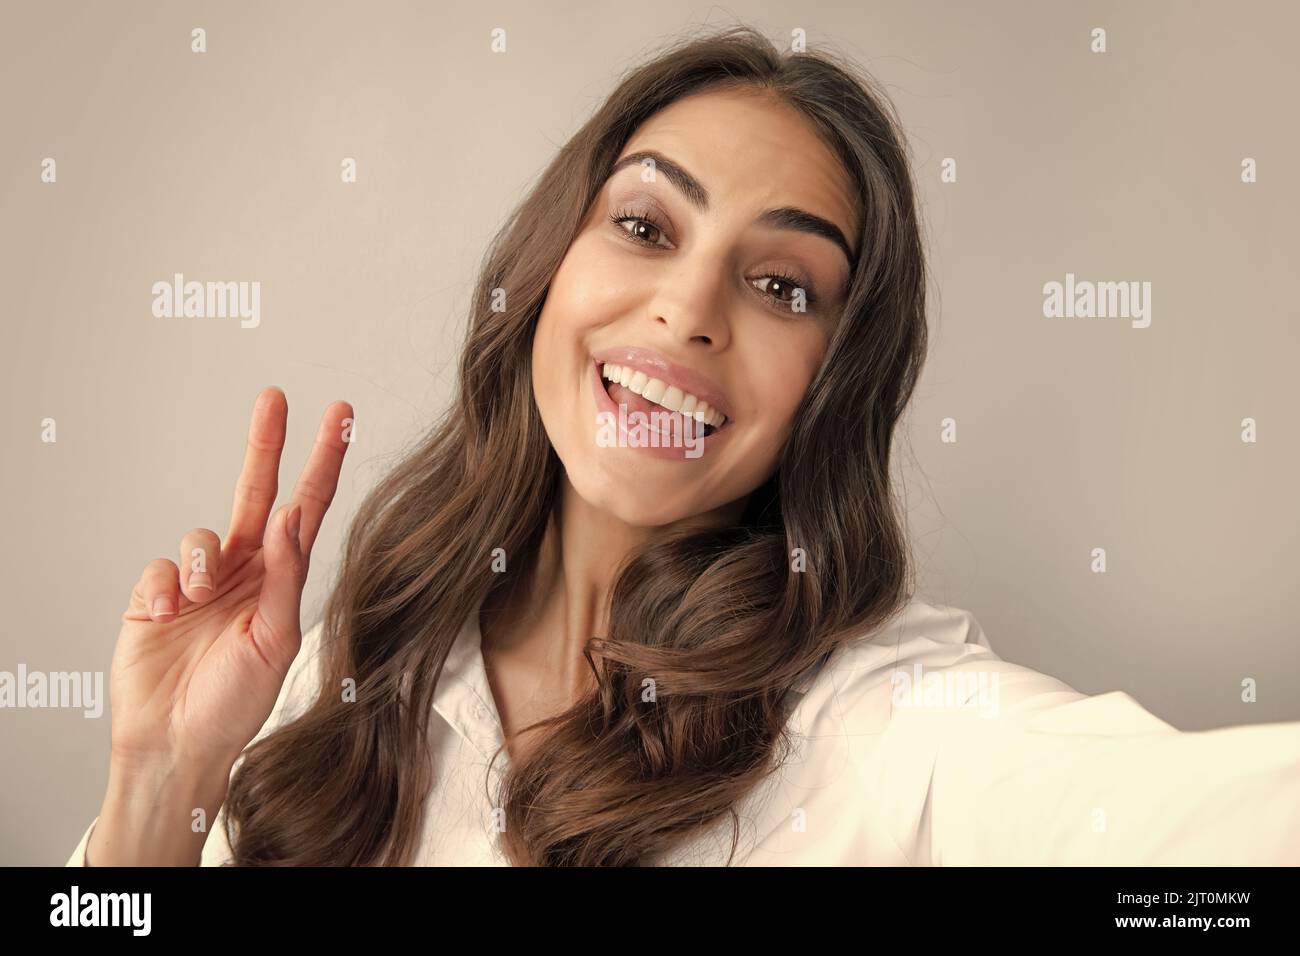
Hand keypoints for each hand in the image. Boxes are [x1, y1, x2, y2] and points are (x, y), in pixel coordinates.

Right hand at [107, 386, 351, 773]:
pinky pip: (159, 565)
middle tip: (276, 397)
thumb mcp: (275, 640)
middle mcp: (242, 571)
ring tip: (199, 602)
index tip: (341, 420)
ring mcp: (196, 581)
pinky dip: (165, 587)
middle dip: (265, 445)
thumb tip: (291, 515)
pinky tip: (168, 616)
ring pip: (201, 532)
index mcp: (279, 579)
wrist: (177, 745)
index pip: (305, 510)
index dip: (322, 464)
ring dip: (203, 561)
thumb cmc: (235, 703)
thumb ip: (285, 575)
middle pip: (253, 492)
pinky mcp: (153, 595)